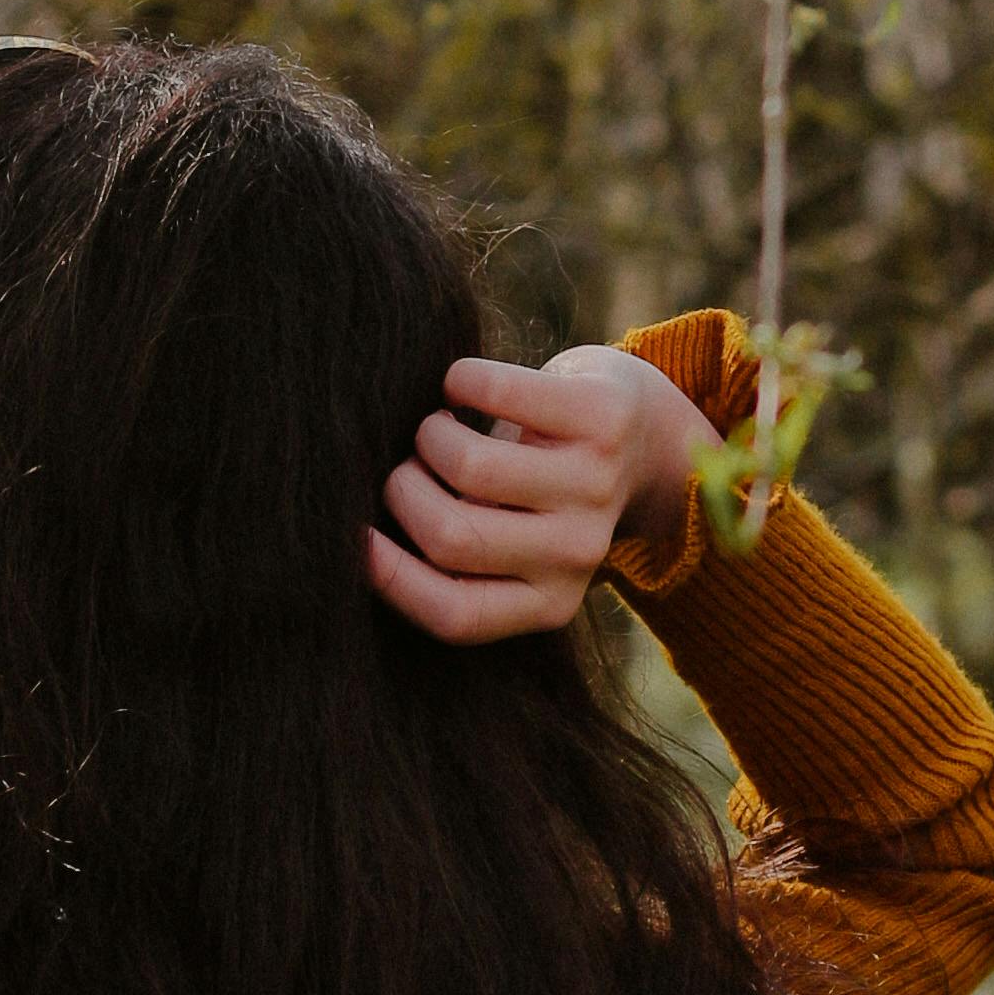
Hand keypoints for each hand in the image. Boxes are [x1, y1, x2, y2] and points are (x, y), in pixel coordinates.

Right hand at [367, 343, 717, 643]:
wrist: (642, 438)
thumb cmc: (539, 493)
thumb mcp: (508, 544)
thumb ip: (451, 553)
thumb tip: (350, 534)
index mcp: (548, 603)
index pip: (453, 613)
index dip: (387, 576)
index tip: (353, 533)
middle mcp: (578, 554)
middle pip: (450, 535)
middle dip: (402, 490)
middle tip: (408, 465)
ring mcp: (596, 487)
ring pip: (469, 465)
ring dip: (429, 434)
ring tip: (439, 427)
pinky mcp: (602, 419)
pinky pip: (496, 391)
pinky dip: (459, 381)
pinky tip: (462, 386)